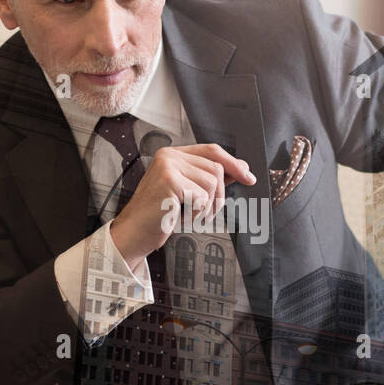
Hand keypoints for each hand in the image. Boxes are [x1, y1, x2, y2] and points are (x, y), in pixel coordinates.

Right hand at [110, 143, 255, 271]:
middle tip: (203, 213)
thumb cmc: (158, 215)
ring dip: (206, 207)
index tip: (249, 177)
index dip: (233, 163)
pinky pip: (202, 197)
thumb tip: (241, 169)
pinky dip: (196, 213)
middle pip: (216, 168)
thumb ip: (211, 178)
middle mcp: (169, 156)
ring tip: (189, 214)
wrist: (135, 233)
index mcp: (172, 154)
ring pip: (212, 183)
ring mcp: (168, 167)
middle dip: (217, 196)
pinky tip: (181, 217)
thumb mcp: (188, 193)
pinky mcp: (169, 181)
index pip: (212, 151)